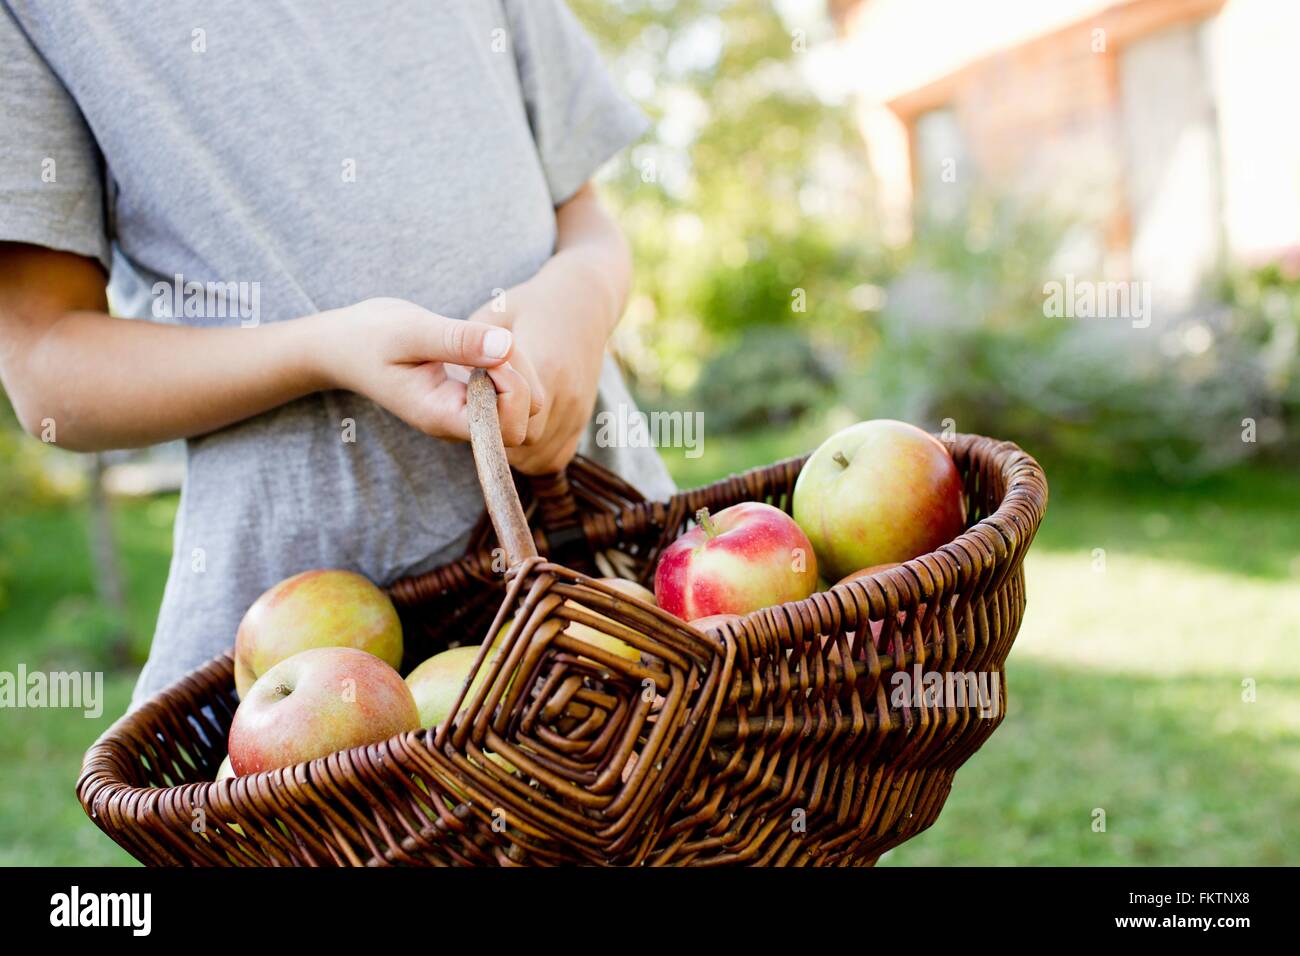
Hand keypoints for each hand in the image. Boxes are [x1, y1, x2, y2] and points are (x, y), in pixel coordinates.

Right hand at [316, 297, 539, 445]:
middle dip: (522, 377)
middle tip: (492, 342)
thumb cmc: (368, 337)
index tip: (490, 353)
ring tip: (485, 340)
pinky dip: (510, 363)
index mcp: (442, 417)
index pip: (506, 430)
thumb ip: (458, 340)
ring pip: (525, 404)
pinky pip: (511, 390)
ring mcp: (467, 412)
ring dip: (519, 367)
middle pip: (524, 419)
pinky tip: (482, 344)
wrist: (343, 345)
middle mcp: (459, 424)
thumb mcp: (409, 330)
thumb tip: (505, 345)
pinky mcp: (472, 396)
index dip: (512, 390)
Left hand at [469, 272, 609, 473]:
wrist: (584, 301)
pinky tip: (513, 425)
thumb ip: (474, 339)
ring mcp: (578, 411)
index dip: (484, 409)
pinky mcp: (582, 420)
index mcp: (547, 366)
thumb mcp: (496, 311)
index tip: (474, 384)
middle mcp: (568, 396)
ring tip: (493, 411)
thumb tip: (470, 365)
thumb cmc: (531, 304)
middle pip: (521, 439)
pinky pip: (553, 457)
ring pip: (537, 456)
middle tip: (479, 398)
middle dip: (495, 425)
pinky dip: (531, 453)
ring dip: (510, 444)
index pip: (509, 417)